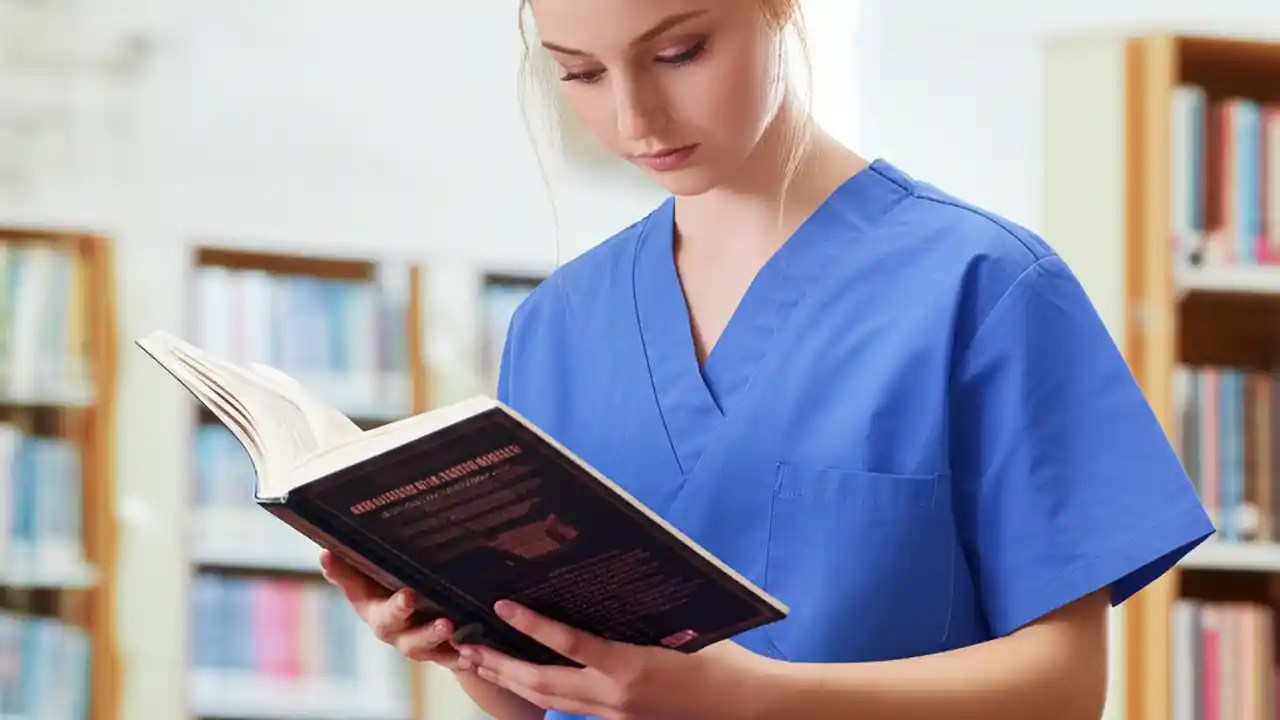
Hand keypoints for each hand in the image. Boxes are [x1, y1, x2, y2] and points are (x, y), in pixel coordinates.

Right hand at [319, 549, 461, 670]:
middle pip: (387, 621)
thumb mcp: (382, 575)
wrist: (437, 621)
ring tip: (448, 625)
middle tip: (408, 596)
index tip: (331, 556)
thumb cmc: (401, 590)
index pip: (352, 586)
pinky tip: (469, 656)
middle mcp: (390, 627)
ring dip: (432, 635)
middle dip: (396, 610)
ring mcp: (414, 643)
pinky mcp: (441, 654)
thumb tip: (326, 550)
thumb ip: (357, 566)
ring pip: (419, 644)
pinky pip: (449, 659)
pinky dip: (458, 658)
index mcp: (371, 604)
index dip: (341, 574)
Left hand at [456, 600, 774, 719]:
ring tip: (479, 662)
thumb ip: (639, 614)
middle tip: (465, 647)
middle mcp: (614, 696)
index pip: (570, 646)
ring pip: (548, 700)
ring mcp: (613, 714)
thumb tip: (604, 581)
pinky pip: (568, 705)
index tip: (502, 606)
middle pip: (542, 684)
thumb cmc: (721, 659)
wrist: (744, 707)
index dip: (533, 627)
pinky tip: (522, 679)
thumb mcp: (681, 627)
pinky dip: (538, 691)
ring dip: (510, 680)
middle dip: (500, 665)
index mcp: (631, 669)